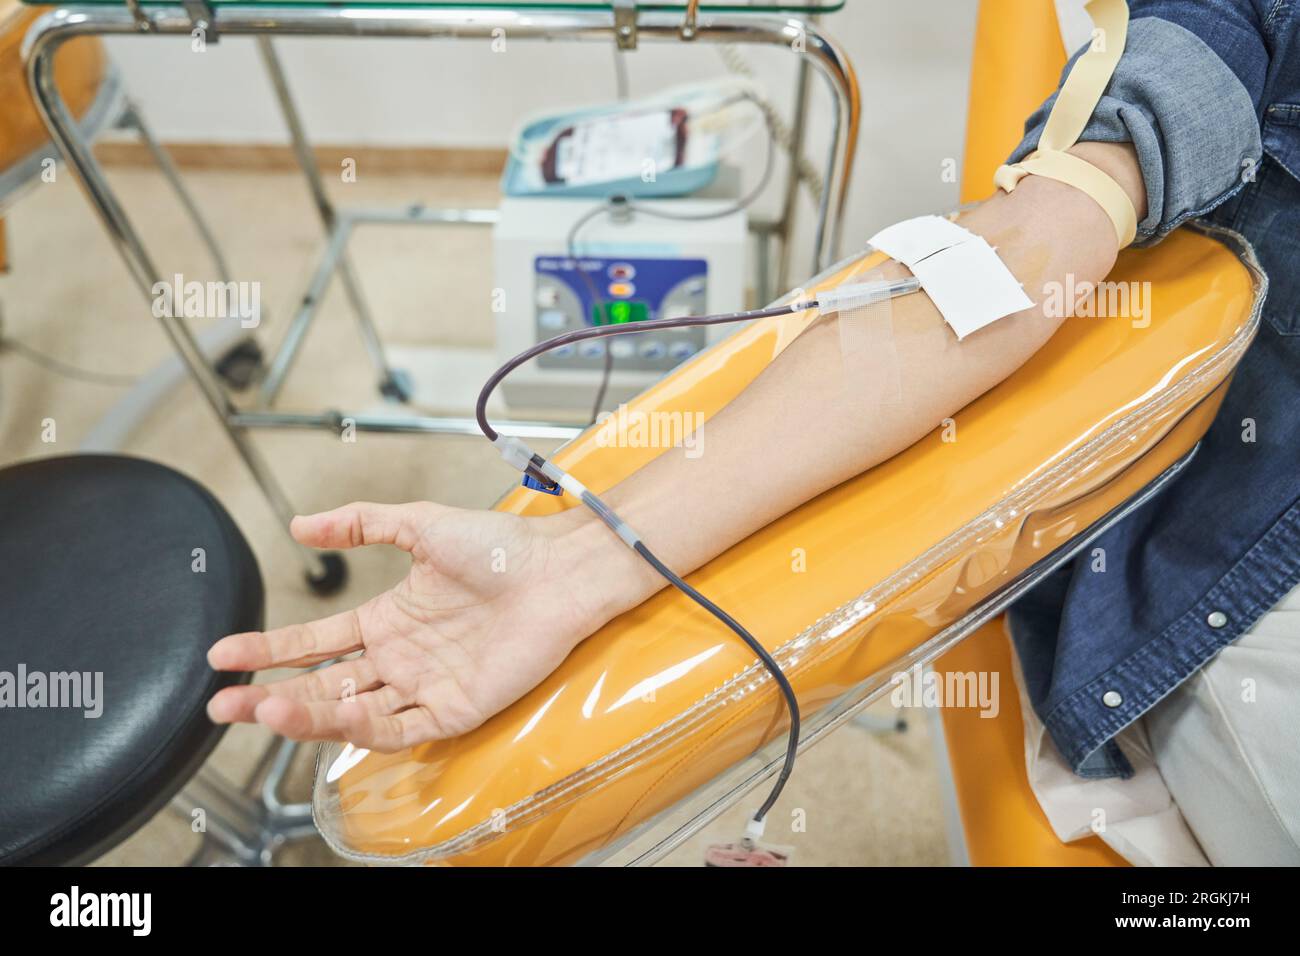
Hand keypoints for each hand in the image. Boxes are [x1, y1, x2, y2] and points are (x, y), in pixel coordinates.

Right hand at [206, 500, 651, 750]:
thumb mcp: (418, 525)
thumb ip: (358, 524)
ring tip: (264, 710)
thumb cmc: (498, 546)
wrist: (555, 571)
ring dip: (307, 716)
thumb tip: (297, 525)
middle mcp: (399, 659)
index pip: (314, 644)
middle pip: (323, 687)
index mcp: (386, 621)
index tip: (224, 654)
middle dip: (270, 697)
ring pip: (352, 713)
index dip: (268, 650)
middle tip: (223, 702)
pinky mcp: (455, 709)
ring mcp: (425, 687)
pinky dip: (363, 728)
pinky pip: (401, 728)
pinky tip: (333, 718)